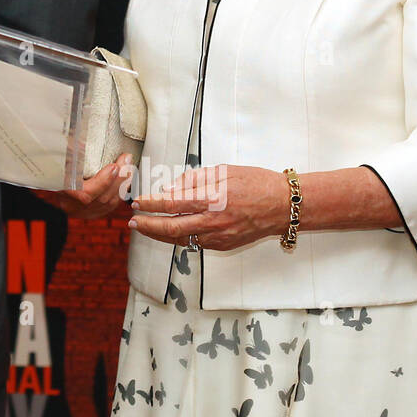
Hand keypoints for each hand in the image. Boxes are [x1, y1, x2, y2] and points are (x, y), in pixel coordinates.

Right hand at [52, 153, 136, 218]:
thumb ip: (69, 151)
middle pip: (102, 198)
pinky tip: (126, 180)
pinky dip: (120, 193)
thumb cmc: (51, 166)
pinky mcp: (90, 213)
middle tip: (127, 160)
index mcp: (63, 193)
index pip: (86, 193)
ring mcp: (82, 212)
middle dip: (119, 178)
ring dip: (123, 184)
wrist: (46, 180)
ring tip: (130, 167)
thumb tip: (82, 139)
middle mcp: (72, 206)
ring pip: (108, 203)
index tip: (114, 166)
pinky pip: (110, 206)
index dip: (103, 182)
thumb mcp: (57, 157)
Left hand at [128, 165, 287, 250]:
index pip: (173, 203)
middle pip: (172, 228)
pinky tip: (170, 233)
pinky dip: (180, 239)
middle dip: (148, 227)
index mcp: (213, 199)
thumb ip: (195, 179)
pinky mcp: (224, 245)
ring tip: (146, 228)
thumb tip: (171, 188)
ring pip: (182, 240)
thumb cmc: (256, 183)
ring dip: (160, 236)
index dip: (152, 204)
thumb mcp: (224, 171)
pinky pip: (196, 243)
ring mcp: (219, 236)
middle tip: (133, 223)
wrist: (284, 206)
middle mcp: (214, 221)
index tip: (138, 203)